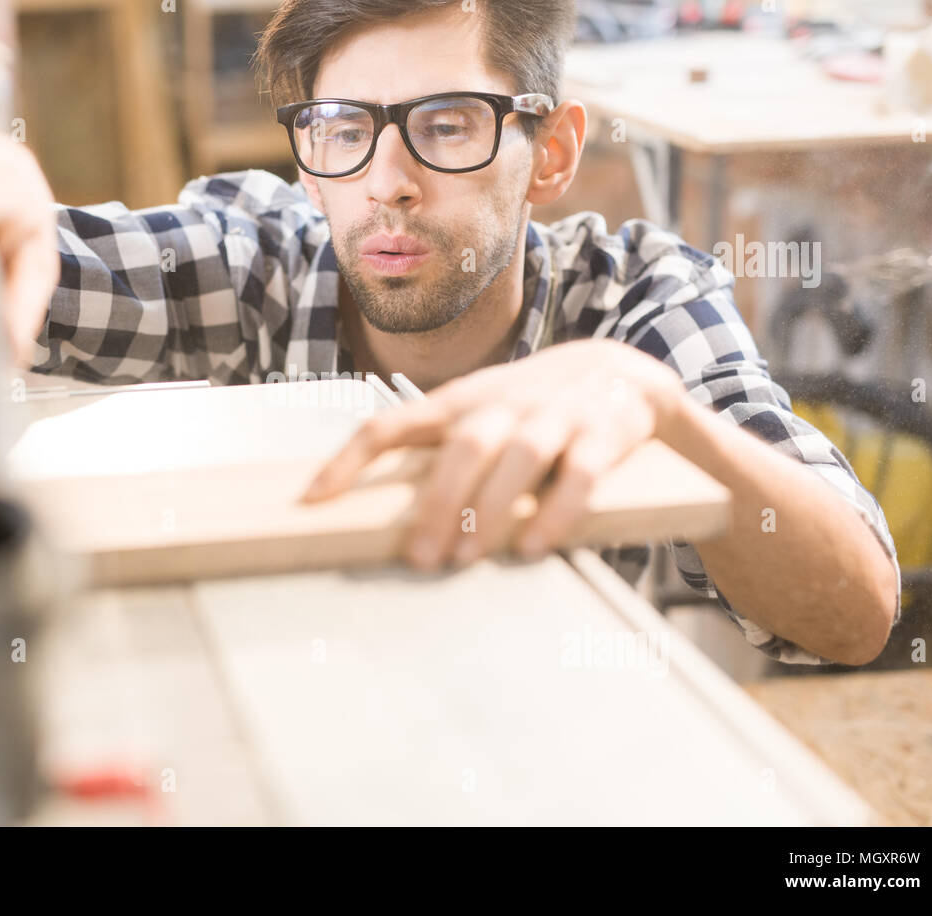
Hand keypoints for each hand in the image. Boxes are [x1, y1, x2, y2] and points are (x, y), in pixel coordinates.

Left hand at [302, 340, 686, 568]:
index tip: (313, 499)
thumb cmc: (529, 406)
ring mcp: (555, 415)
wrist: (618, 372)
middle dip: (438, 503)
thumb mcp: (476, 412)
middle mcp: (503, 402)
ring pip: (519, 458)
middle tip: (419, 557)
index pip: (391, 423)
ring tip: (467, 558)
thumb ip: (434, 450)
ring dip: (491, 510)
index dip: (349, 460)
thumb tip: (364, 506)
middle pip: (464, 447)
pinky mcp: (601, 433)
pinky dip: (555, 512)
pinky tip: (533, 547)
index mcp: (458, 400)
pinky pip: (578, 474)